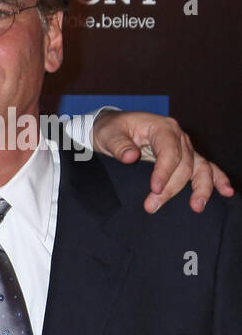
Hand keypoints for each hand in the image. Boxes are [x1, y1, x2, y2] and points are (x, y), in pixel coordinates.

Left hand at [91, 110, 234, 213]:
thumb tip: (130, 156)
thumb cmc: (112, 130)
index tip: (154, 189)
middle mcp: (179, 137)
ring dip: (201, 188)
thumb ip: (119, 145)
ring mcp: (185, 148)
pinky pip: (206, 168)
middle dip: (171, 188)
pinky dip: (217, 179)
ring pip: (200, 168)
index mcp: (163, 128)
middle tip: (152, 206)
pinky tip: (225, 192)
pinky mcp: (186, 158)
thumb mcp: (109, 134)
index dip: (164, 171)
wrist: (114, 129)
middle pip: (184, 165)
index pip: (170, 151)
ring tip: (196, 206)